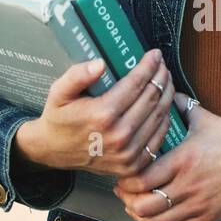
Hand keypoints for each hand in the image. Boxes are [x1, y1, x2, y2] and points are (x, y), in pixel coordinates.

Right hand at [12, 49, 176, 178]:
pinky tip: (163, 106)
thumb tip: (100, 63)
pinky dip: (165, 119)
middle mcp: (119, 135)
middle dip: (161, 78)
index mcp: (102, 114)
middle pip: (152, 99)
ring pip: (159, 117)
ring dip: (167, 96)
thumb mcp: (58, 92)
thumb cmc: (58, 119)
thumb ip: (77, 76)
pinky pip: (158, 139)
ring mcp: (128, 153)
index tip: (155, 55)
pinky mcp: (133, 166)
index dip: (149, 66)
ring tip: (166, 81)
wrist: (53, 152)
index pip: (136, 84)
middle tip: (162, 66)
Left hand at [112, 95, 220, 220]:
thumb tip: (165, 91)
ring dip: (141, 217)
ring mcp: (198, 205)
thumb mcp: (206, 119)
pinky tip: (157, 219)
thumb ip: (182, 106)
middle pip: (144, 205)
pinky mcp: (207, 218)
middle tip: (124, 193)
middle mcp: (188, 185)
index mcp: (183, 160)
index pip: (141, 179)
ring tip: (137, 206)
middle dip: (128, 201)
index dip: (125, 181)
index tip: (123, 175)